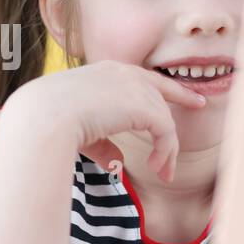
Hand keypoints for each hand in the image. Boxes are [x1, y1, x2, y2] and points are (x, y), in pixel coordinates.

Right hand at [4, 60, 205, 182]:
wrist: (45, 116)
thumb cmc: (51, 122)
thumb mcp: (79, 130)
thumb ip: (102, 142)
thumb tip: (118, 161)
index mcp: (104, 71)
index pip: (141, 76)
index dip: (162, 85)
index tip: (182, 91)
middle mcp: (123, 73)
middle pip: (160, 89)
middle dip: (182, 97)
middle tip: (198, 104)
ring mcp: (135, 87)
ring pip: (164, 117)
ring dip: (166, 147)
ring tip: (163, 171)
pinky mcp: (145, 106)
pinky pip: (166, 132)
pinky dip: (165, 152)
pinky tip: (157, 169)